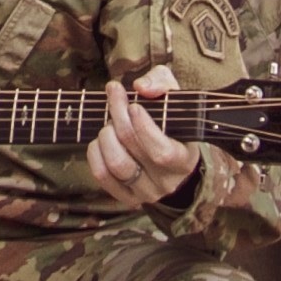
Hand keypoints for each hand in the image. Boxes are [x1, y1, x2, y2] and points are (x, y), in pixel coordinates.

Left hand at [88, 66, 197, 210]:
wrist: (172, 156)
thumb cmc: (172, 121)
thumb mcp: (174, 96)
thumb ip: (161, 83)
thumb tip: (141, 87)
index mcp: (184, 160)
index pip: (162, 151)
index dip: (143, 128)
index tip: (133, 105)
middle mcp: (166, 181)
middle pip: (133, 149)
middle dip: (118, 117)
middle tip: (115, 96)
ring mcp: (146, 192)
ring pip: (116, 164)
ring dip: (106, 136)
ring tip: (109, 122)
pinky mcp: (127, 197)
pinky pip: (102, 176)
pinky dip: (95, 154)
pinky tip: (101, 139)